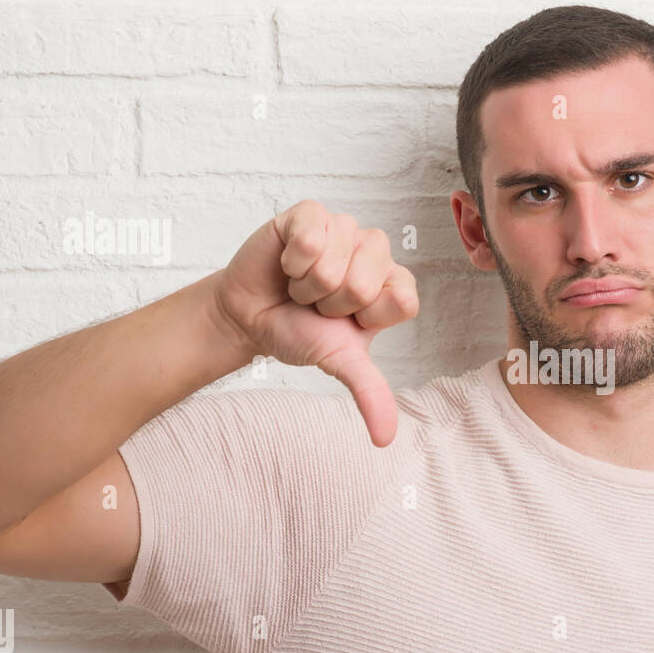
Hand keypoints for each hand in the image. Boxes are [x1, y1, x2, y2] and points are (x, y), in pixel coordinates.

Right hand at [212, 200, 418, 446]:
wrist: (250, 316)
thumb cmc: (299, 331)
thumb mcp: (339, 363)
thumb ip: (369, 393)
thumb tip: (385, 439)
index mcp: (393, 283)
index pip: (403, 298)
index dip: (366, 318)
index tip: (345, 322)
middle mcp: (375, 252)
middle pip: (366, 283)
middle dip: (331, 303)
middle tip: (317, 304)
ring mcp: (345, 228)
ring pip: (336, 260)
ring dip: (309, 283)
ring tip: (302, 285)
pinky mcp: (312, 213)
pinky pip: (313, 233)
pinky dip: (293, 258)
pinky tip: (288, 263)